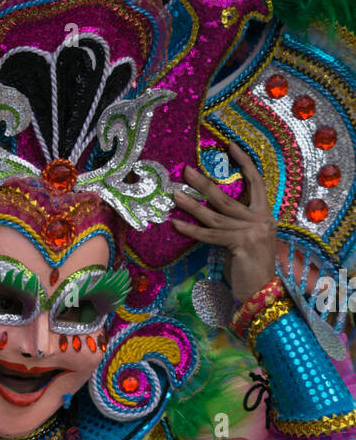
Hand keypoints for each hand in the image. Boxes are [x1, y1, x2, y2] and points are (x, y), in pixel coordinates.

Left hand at [171, 141, 276, 303]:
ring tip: (174, 195)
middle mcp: (260, 220)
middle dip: (203, 183)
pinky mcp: (240, 245)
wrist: (261, 293)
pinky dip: (191, 230)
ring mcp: (252, 232)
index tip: (229, 145)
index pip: (256, 181)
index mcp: (264, 215)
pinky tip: (176, 224)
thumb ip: (234, 225)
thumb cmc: (250, 269)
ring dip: (191, 205)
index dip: (243, 162)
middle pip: (227, 197)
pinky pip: (210, 235)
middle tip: (185, 170)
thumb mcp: (245, 241)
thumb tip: (209, 213)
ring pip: (215, 215)